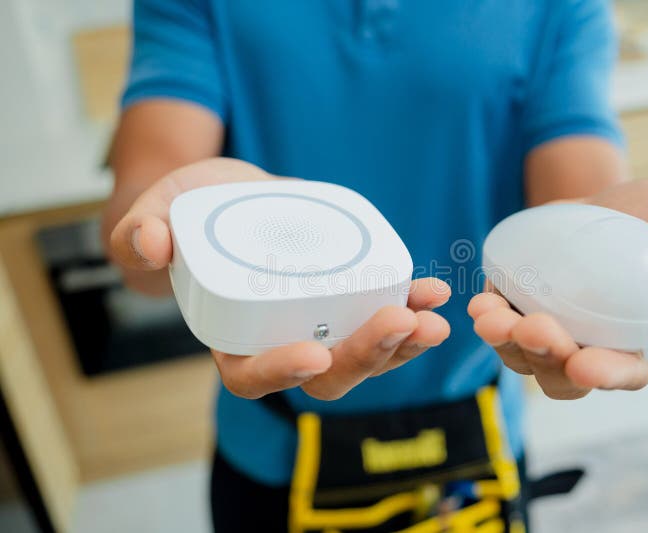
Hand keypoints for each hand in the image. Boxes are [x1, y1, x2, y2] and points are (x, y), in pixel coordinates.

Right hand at [105, 157, 450, 399]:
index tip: (315, 354)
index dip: (281, 372)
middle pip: (326, 373)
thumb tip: (151, 245)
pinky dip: (412, 306)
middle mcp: (281, 340)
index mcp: (232, 338)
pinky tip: (435, 291)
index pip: (251, 375)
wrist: (231, 193)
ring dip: (403, 342)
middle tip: (399, 323)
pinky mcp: (346, 297)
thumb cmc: (190, 210)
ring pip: (365, 353)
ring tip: (433, 318)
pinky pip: (383, 312)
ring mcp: (320, 322)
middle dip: (366, 356)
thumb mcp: (157, 211)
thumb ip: (139, 231)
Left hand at [469, 180, 647, 398]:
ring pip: (526, 356)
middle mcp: (590, 346)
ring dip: (508, 343)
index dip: (608, 375)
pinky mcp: (519, 310)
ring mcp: (550, 331)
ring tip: (492, 317)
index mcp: (637, 341)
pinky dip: (489, 318)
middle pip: (565, 372)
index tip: (586, 366)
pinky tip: (480, 301)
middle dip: (547, 359)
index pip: (626, 371)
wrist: (600, 196)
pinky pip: (501, 325)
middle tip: (534, 332)